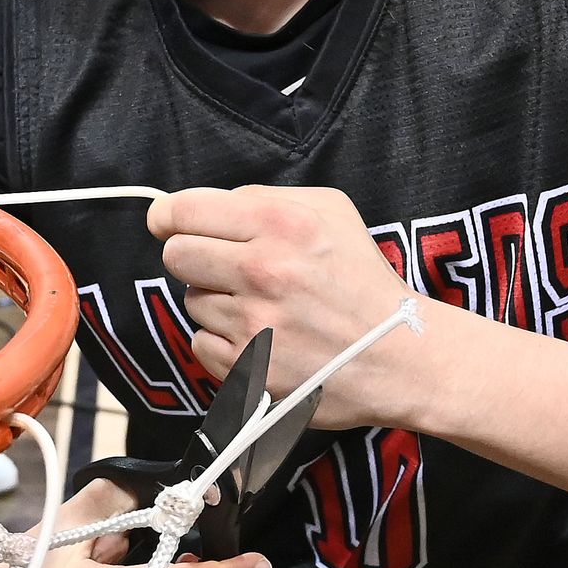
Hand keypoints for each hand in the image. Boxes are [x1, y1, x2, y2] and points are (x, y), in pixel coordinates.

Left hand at [149, 186, 420, 431]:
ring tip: (261, 307)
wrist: (400, 355)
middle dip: (193, 258)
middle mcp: (263, 270)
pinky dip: (223, 342)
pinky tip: (259, 338)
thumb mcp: (331, 212)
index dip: (168, 216)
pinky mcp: (249, 368)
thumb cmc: (362, 279)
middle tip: (222, 267)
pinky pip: (201, 344)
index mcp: (280, 223)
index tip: (167, 222)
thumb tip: (209, 206)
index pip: (184, 210)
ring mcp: (254, 323)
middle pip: (176, 255)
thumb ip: (266, 198)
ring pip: (192, 301)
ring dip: (216, 302)